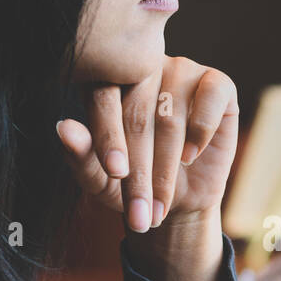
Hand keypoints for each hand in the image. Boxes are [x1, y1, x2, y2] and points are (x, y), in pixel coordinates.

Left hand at [55, 57, 238, 234]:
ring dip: (167, 164)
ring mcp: (181, 72)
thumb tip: (63, 128)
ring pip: (171, 112)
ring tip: (162, 201)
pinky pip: (211, 96)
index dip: (108, 139)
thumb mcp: (103, 179)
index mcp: (108, 80)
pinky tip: (190, 156)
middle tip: (139, 210)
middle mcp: (144, 69)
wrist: (179, 200)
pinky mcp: (216, 84)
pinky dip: (201, 129)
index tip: (115, 174)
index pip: (103, 101)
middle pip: (138, 113)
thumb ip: (82, 155)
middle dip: (140, 167)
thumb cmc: (133, 180)